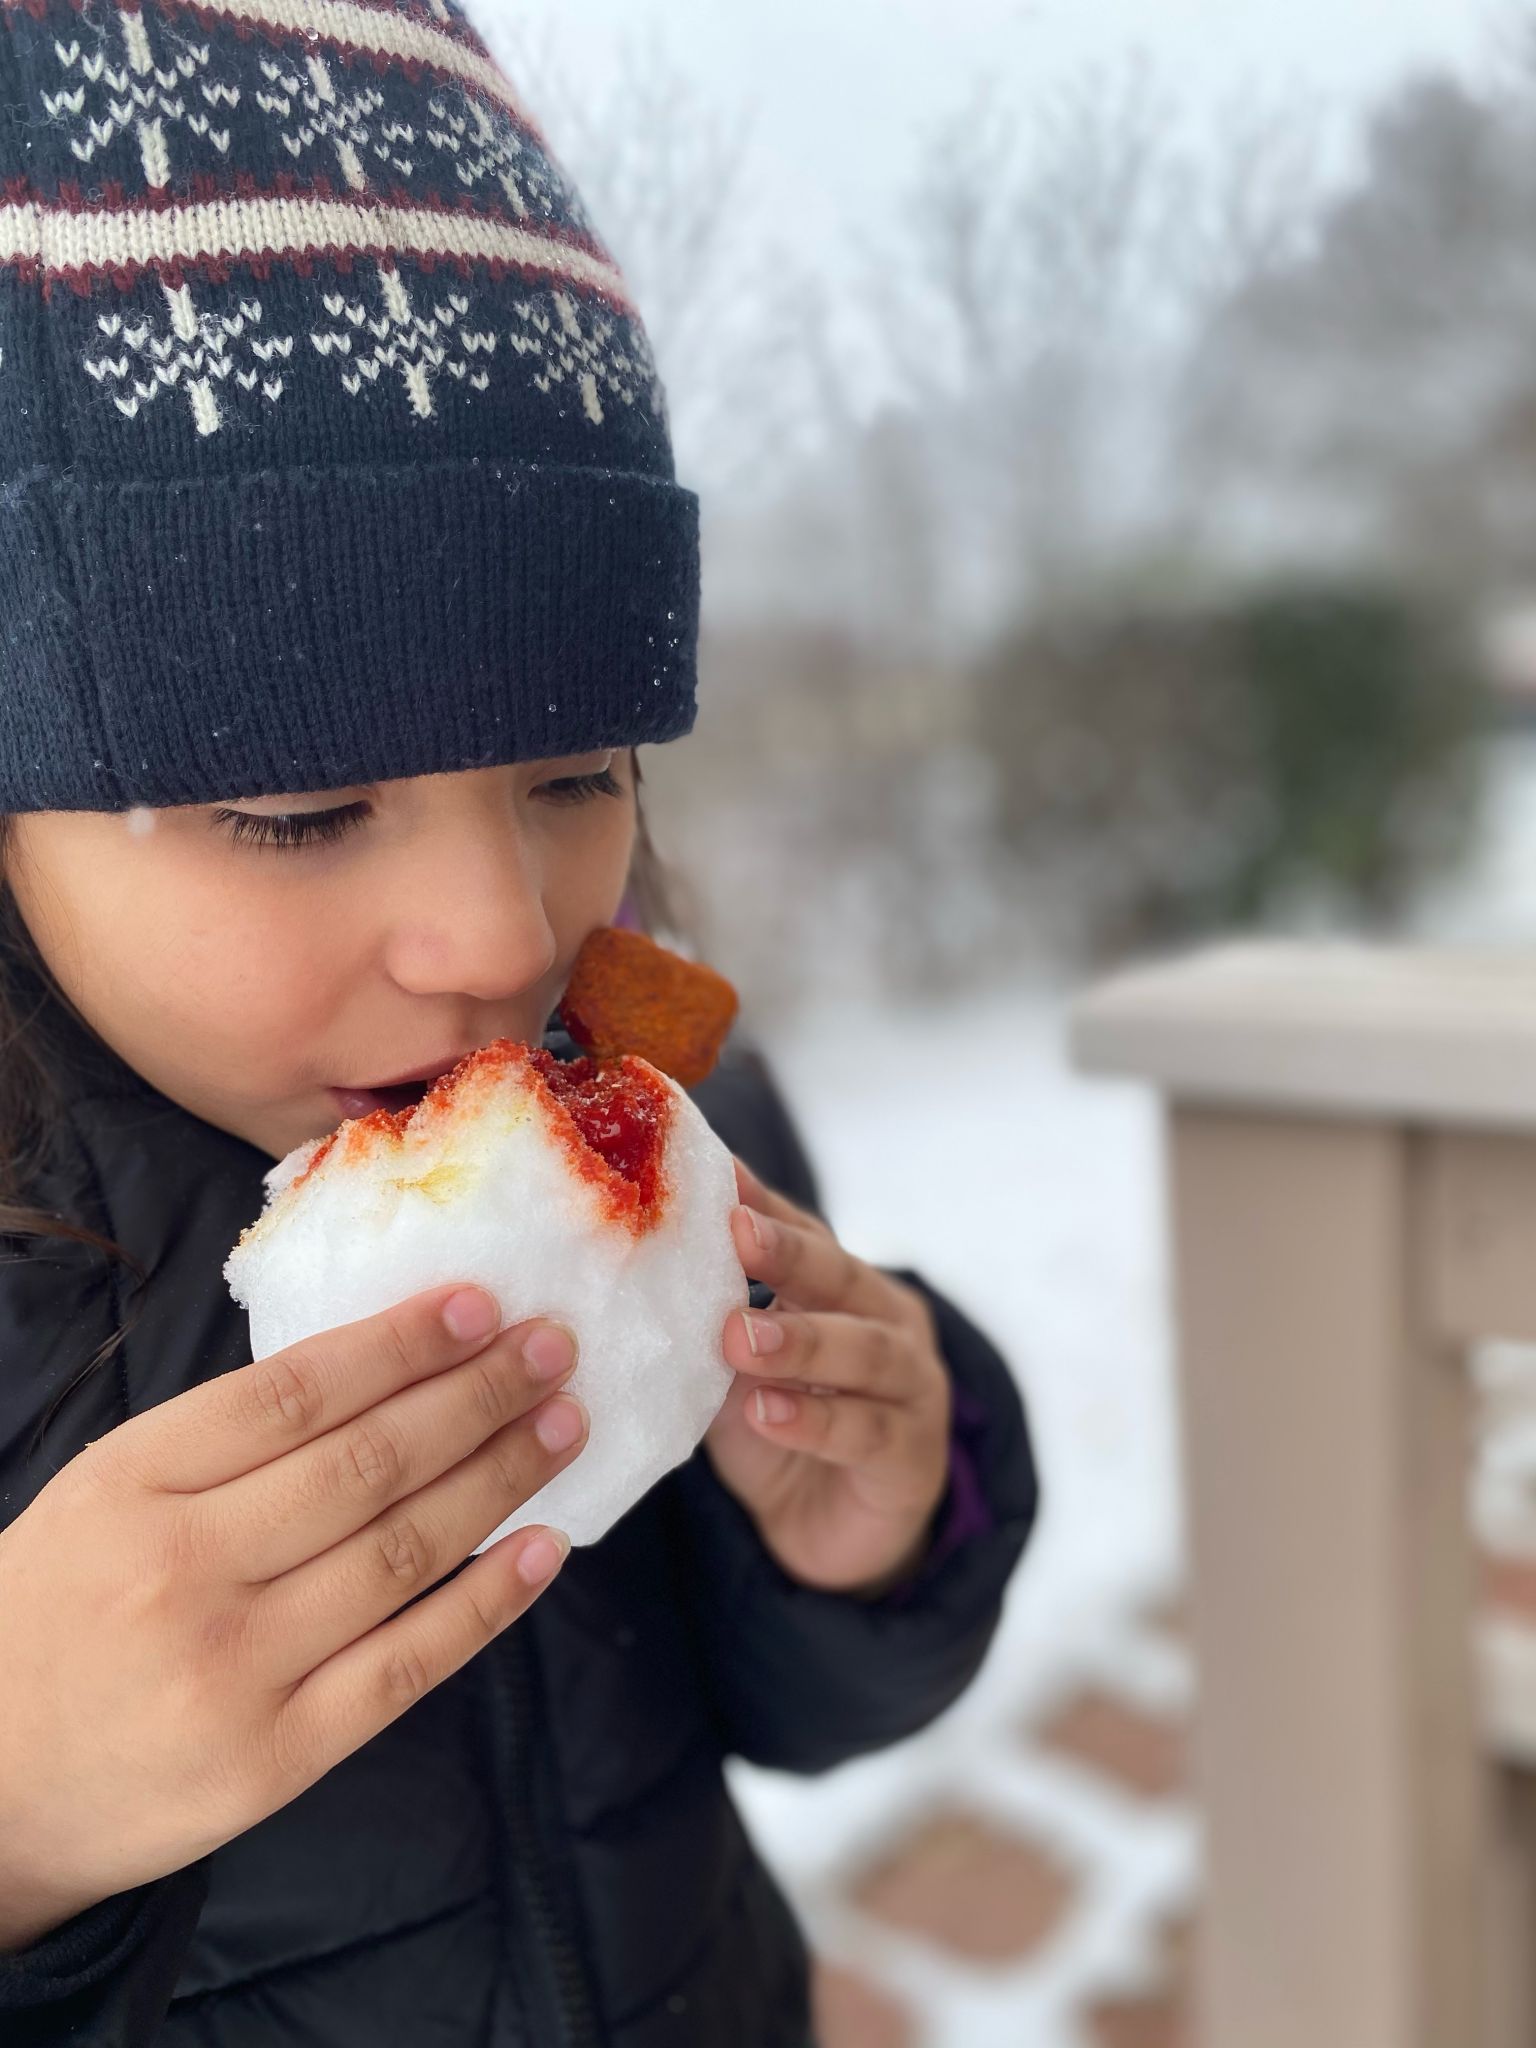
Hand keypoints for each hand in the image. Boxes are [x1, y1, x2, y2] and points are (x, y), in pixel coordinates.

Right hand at [0, 1284, 586, 1949]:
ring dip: (501, 1476)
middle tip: (552, 1346)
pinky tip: (544, 1545)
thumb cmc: (59, 1611)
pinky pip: (407, 1663)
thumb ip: (222, 1441)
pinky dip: (488, 1601)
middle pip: (366, 1463)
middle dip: (477, 1394)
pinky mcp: (276, 1757)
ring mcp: (235, 1670)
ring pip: (403, 1551)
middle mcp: (185, 1571)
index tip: (481, 1303)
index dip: (400, 1344)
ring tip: (564, 1422)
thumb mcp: (105, 1494)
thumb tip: (384, 1365)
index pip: (294, 1392)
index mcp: (133, 1484)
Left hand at [704, 1157, 952, 1599]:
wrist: (823, 1533)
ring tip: (738, 1337)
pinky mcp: (912, 1458)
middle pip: (843, 1279)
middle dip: (788, 1255)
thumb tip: (638, 1264)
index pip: (807, 1234)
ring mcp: (913, 1389)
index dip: (765, 1206)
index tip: (718, 1177)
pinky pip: (865, 1432)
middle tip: (737, 1236)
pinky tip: (768, 1412)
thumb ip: (713, 1319)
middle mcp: (890, 1325)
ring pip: (866, 1352)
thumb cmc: (780, 1427)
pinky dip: (815, 1421)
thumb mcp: (739, 1366)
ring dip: (801, 1340)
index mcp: (847, 1290)